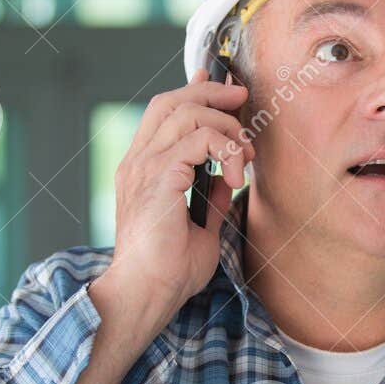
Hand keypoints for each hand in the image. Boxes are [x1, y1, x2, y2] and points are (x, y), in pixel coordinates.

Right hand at [94, 67, 254, 332]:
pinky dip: (226, 150)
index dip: (194, 92)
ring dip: (226, 128)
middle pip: (172, 101)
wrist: (146, 294)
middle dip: (212, 94)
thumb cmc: (168, 271)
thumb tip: (228, 180)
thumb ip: (211, 200)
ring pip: (188, 114)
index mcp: (142, 170)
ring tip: (246, 158)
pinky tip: (237, 177)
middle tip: (243, 101)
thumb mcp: (201, 229)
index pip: (164, 113)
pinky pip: (198, 139)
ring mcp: (144, 168)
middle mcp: (138, 163)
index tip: (224, 89)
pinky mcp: (158, 178)